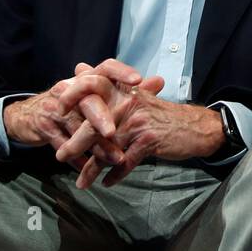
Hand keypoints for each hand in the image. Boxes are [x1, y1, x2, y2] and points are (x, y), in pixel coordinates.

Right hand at [3, 58, 147, 165]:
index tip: (138, 81)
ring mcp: (54, 106)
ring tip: (115, 159)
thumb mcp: (96, 96)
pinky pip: (62, 144)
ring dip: (97, 147)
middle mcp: (69, 87)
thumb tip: (160, 81)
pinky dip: (77, 158)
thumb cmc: (72, 106)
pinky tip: (88, 169)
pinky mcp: (44, 126)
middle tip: (114, 133)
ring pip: (78, 128)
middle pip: (89, 101)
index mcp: (86, 78)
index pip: (105, 67)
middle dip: (102, 119)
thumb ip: (130, 90)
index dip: (121, 72)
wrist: (28, 117)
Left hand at [61, 83, 223, 189]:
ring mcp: (139, 121)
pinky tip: (107, 183)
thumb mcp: (136, 96)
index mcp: (124, 90)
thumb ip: (107, 85)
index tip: (55, 111)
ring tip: (81, 182)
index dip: (71, 96)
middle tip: (59, 157)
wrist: (197, 127)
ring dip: (92, 167)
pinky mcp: (149, 139)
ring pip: (107, 146)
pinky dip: (116, 174)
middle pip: (93, 121)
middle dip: (75, 142)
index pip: (92, 86)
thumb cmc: (162, 115)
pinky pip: (126, 161)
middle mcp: (129, 102)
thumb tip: (79, 67)